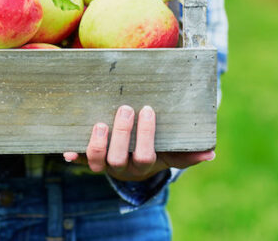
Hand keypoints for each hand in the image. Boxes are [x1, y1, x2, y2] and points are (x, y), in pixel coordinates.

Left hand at [64, 105, 214, 181]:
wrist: (131, 159)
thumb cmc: (155, 149)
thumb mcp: (172, 151)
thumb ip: (189, 153)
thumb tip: (211, 152)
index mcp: (143, 165)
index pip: (146, 155)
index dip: (145, 135)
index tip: (147, 110)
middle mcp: (122, 167)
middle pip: (119, 159)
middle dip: (122, 134)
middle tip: (125, 109)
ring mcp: (103, 163)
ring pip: (96, 162)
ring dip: (96, 144)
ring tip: (99, 123)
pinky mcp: (86, 157)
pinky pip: (77, 158)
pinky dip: (72, 154)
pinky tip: (67, 149)